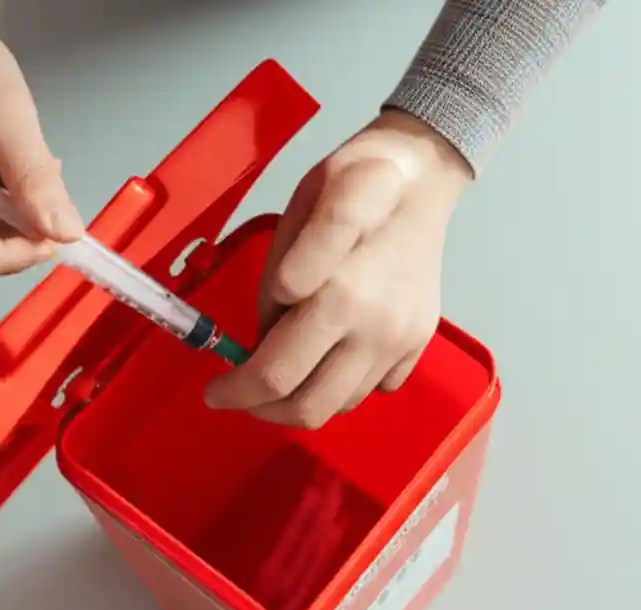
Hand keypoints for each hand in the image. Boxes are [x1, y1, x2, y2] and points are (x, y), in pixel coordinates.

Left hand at [204, 110, 472, 427]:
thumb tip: (263, 335)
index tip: (214, 390)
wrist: (425, 170)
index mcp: (340, 297)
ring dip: (301, 400)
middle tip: (237, 393)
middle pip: (308, 407)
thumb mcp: (305, 206)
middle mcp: (375, 330)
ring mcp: (402, 339)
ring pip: (341, 405)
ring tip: (278, 370)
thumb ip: (279, 273)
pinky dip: (344, 385)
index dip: (234, 390)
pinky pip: (374, 388)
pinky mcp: (420, 340)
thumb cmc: (357, 180)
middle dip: (262, 409)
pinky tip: (328, 354)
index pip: (275, 374)